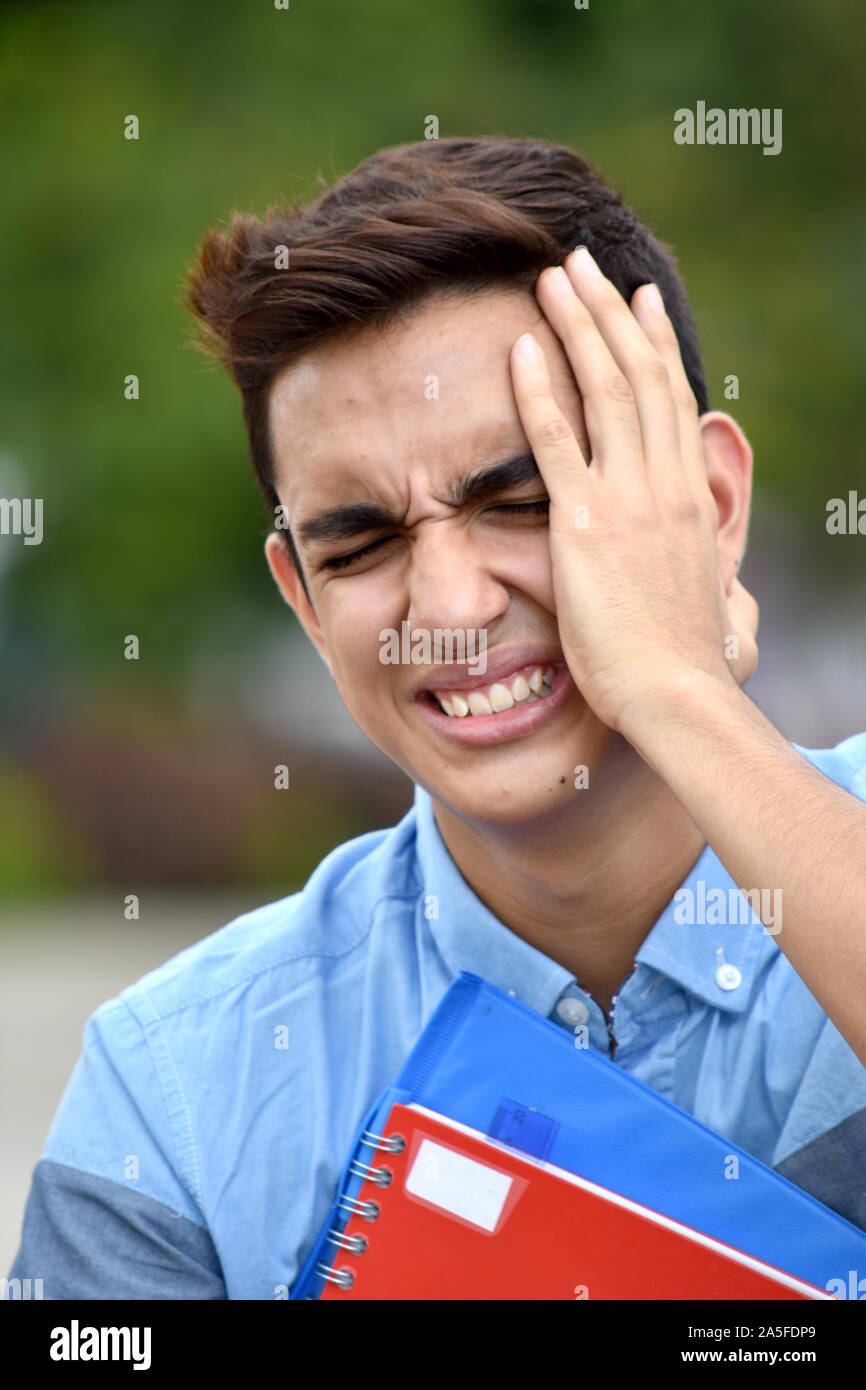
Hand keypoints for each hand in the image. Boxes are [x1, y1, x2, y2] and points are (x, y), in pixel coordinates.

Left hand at [509, 246, 757, 735]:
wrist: (676, 692)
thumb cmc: (682, 658)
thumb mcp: (698, 588)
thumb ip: (689, 552)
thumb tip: (689, 548)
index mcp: (688, 495)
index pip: (670, 399)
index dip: (651, 344)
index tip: (637, 301)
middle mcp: (663, 483)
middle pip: (638, 375)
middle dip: (609, 312)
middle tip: (582, 262)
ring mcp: (627, 498)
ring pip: (604, 389)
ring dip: (578, 326)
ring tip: (552, 276)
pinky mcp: (585, 525)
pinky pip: (556, 442)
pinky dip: (538, 391)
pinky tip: (520, 348)